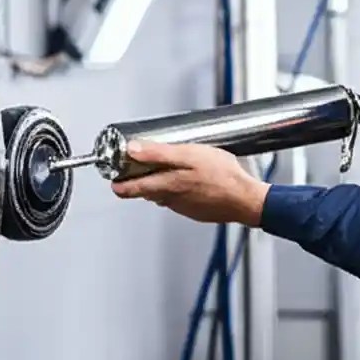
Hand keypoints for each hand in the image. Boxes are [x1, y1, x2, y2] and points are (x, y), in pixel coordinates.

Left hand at [110, 141, 269, 225]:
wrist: (245, 199)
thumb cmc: (221, 176)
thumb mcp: (188, 155)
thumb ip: (158, 153)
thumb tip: (133, 149)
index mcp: (164, 186)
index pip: (129, 189)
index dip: (118, 182)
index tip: (114, 174)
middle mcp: (169, 199)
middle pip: (145, 190)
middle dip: (140, 178)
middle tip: (140, 163)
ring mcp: (182, 206)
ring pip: (162, 194)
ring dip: (161, 182)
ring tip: (170, 165)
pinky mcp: (195, 209)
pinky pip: (179, 198)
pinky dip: (179, 188)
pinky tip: (192, 178)